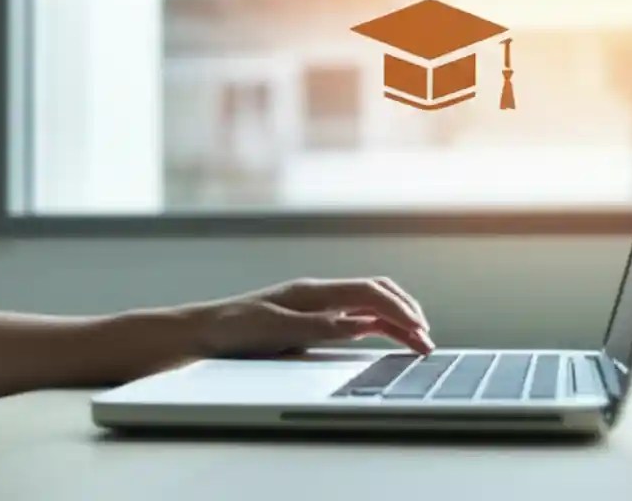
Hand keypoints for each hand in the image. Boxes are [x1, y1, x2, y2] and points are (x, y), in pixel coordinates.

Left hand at [185, 277, 434, 357]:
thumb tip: (363, 323)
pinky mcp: (310, 317)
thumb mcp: (277, 329)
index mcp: (312, 292)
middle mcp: (317, 294)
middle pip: (375, 294)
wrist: (204, 330)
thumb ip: (321, 325)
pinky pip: (353, 316)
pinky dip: (377, 324)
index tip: (420, 330)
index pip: (368, 293)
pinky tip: (387, 335)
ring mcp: (315, 304)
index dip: (398, 310)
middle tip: (427, 340)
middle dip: (405, 313)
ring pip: (367, 305)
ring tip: (417, 341)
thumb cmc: (234, 328)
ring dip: (394, 319)